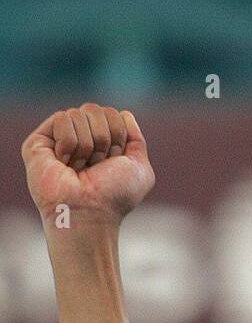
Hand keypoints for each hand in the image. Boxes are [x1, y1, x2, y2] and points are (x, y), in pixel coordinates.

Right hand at [22, 103, 154, 227]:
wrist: (89, 212)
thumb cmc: (114, 197)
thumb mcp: (140, 171)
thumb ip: (137, 141)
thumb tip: (125, 114)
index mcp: (103, 143)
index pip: (113, 115)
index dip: (118, 137)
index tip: (113, 162)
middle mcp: (81, 138)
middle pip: (95, 109)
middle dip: (103, 139)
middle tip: (96, 166)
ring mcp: (59, 139)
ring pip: (78, 114)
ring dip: (86, 146)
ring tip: (79, 168)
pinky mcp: (39, 141)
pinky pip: (62, 119)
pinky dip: (69, 144)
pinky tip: (64, 163)